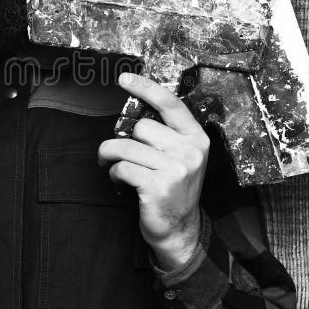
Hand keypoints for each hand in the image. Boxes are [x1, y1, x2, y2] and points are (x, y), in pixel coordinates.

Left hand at [98, 73, 209, 270]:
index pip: (171, 104)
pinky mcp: (158, 186)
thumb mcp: (180, 158)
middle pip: (141, 128)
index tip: (124, 78)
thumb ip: (165, 135)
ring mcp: (176, 169)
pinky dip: (114, 174)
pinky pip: (122, 167)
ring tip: (114, 168)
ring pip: (126, 147)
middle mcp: (190, 151)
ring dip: (112, 158)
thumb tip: (133, 112)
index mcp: (197, 139)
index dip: (146, 88)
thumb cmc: (173, 189)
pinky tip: (121, 184)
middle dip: (124, 140)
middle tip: (121, 155)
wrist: (179, 230)